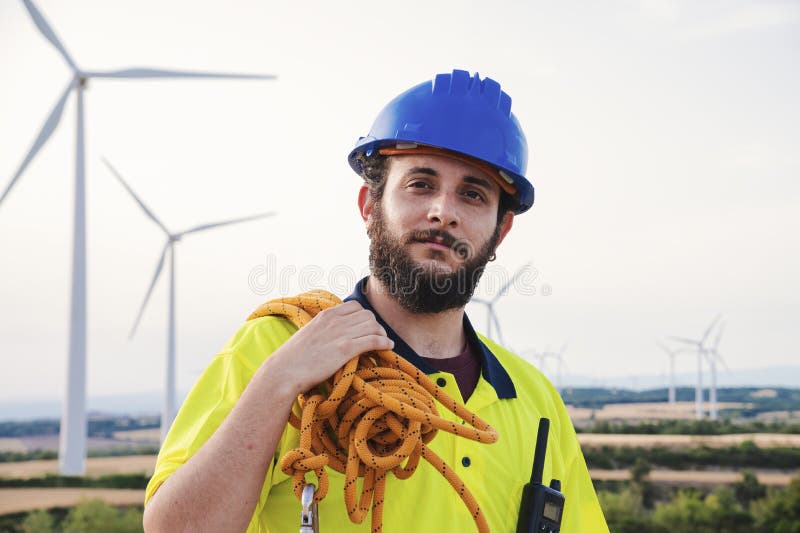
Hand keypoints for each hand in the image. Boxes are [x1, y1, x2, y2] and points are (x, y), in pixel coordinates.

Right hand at [265, 300, 393, 394]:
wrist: (284, 371)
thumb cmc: (294, 359)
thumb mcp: (309, 334)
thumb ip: (323, 330)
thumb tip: (334, 336)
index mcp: (326, 315)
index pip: (355, 306)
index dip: (364, 317)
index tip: (366, 328)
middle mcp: (335, 320)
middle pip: (368, 315)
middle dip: (375, 326)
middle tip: (377, 338)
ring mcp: (341, 333)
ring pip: (373, 326)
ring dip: (382, 334)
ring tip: (384, 343)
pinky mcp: (346, 348)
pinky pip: (373, 340)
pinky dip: (384, 343)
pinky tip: (388, 348)